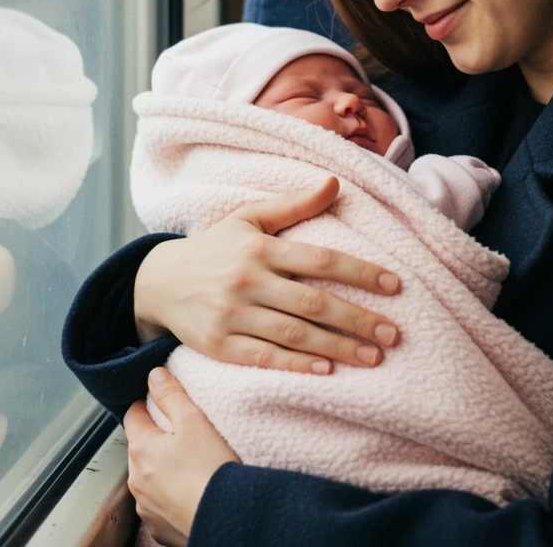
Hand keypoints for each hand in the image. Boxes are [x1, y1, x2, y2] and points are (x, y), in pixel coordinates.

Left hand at [124, 367, 238, 546]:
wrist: (226, 519)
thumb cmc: (210, 468)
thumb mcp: (193, 419)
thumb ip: (171, 394)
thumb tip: (153, 375)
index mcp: (141, 448)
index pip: (132, 415)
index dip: (147, 403)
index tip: (164, 401)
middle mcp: (136, 479)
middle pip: (140, 446)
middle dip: (157, 437)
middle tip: (185, 432)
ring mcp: (146, 506)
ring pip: (149, 476)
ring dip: (162, 467)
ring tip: (192, 462)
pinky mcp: (159, 527)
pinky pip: (159, 502)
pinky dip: (171, 493)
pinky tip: (192, 488)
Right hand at [133, 176, 401, 374]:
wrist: (158, 281)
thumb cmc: (216, 246)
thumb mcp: (249, 217)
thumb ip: (294, 204)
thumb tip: (335, 183)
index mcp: (260, 246)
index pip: (320, 260)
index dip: (360, 272)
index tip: (394, 285)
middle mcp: (246, 280)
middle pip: (312, 302)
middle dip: (357, 319)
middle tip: (394, 333)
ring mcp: (231, 315)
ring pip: (293, 334)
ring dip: (338, 347)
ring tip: (374, 356)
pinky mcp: (217, 346)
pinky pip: (263, 358)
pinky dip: (297, 365)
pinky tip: (327, 370)